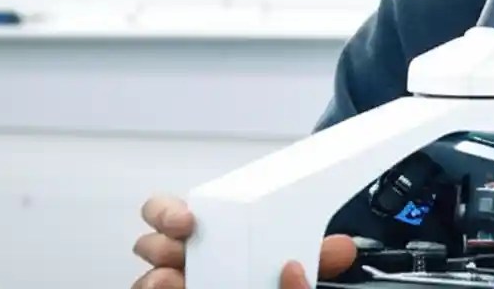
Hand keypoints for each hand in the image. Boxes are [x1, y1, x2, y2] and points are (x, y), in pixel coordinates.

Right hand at [131, 193, 358, 288]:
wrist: (272, 288)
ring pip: (148, 280)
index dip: (166, 211)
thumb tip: (344, 248)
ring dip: (159, 277)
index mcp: (207, 236)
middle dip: (161, 244)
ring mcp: (175, 286)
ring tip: (176, 280)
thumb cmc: (269, 277)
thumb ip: (318, 258)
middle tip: (182, 247)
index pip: (165, 212)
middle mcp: (182, 262)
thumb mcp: (295, 265)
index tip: (185, 220)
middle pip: (151, 244)